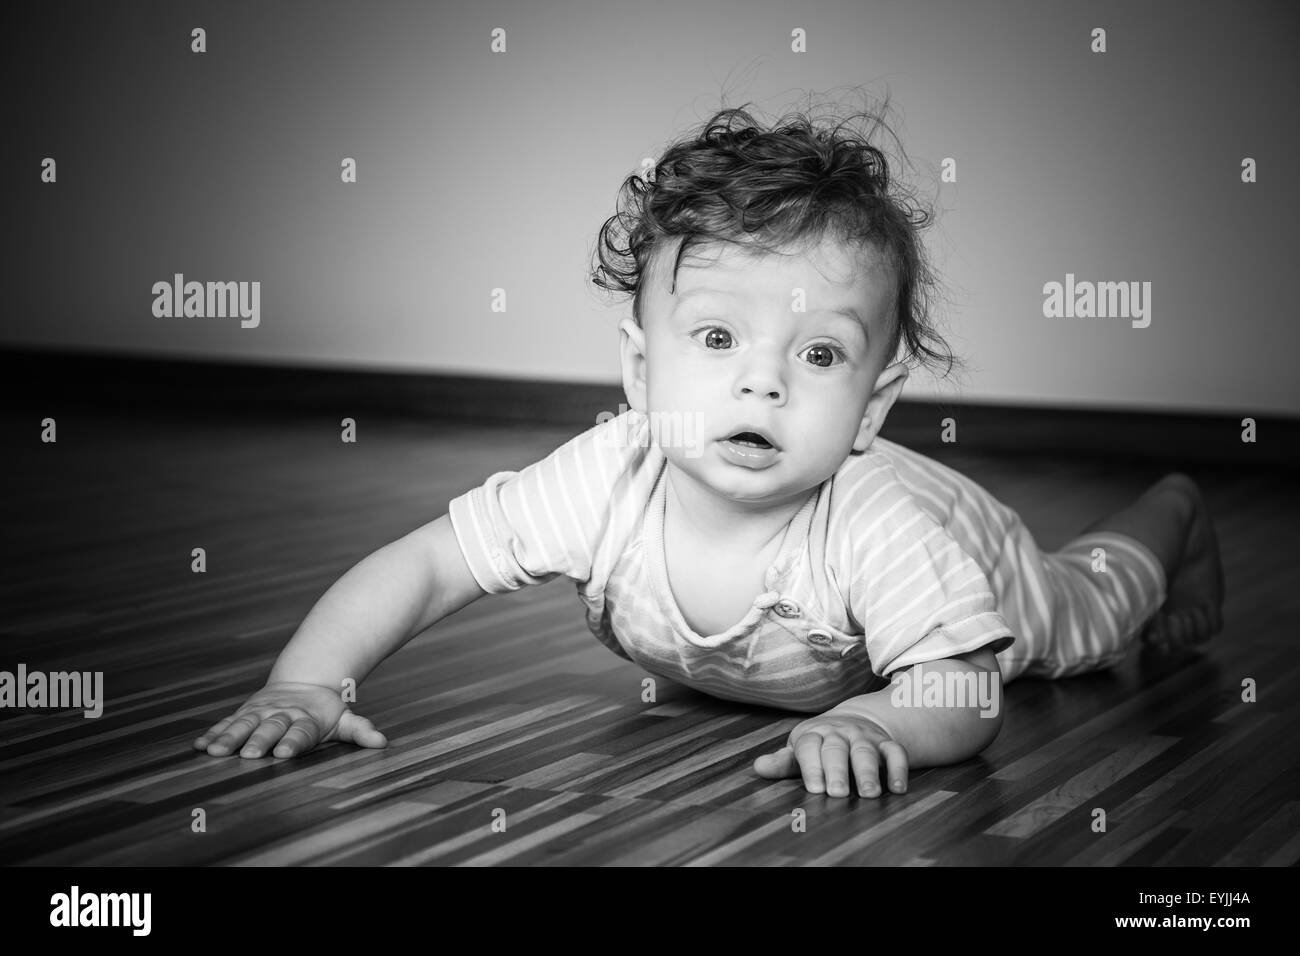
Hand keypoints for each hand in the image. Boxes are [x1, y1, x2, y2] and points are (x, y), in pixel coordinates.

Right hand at [192, 681, 387, 757]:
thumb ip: (360, 730)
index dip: (292, 742)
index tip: (283, 754)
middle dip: (259, 741)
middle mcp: (282, 714)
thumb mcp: (344, 718)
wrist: (303, 680)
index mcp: (306, 719)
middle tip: (249, 755)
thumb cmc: (325, 711)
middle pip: (270, 728)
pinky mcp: (245, 712)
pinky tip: (198, 745)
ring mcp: (261, 712)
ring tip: (213, 751)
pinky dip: (213, 733)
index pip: (300, 732)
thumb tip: (381, 741)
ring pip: (243, 724)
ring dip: (228, 737)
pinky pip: (227, 723)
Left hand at [753, 709, 908, 797]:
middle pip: (836, 749)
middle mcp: (839, 733)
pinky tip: (897, 789)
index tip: (814, 788)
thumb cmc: (819, 745)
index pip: (809, 747)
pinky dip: (899, 769)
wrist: (854, 720)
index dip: (811, 766)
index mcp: (813, 734)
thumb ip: (782, 762)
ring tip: (869, 794)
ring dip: (868, 772)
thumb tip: (758, 768)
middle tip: (837, 793)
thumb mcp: (799, 750)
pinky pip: (895, 752)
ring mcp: (864, 737)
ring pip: (866, 751)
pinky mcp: (886, 743)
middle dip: (837, 770)